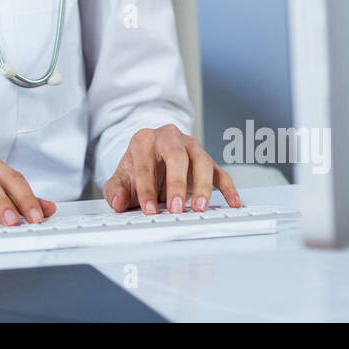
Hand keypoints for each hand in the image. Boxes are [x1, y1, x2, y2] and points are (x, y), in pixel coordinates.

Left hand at [103, 124, 239, 214]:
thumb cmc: (136, 170)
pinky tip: (233, 202)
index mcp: (144, 140)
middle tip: (176, 208)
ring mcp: (191, 148)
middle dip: (176, 183)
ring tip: (199, 208)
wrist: (151, 159)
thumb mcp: (120, 180)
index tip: (148, 210)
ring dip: (202, 186)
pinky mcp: (207, 161)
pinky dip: (228, 188)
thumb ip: (115, 191)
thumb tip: (118, 202)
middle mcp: (169, 138)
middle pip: (177, 156)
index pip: (145, 164)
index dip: (145, 188)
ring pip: (202, 161)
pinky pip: (220, 173)